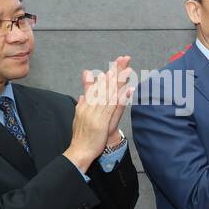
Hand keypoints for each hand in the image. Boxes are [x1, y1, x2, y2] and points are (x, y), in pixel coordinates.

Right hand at [65, 55, 131, 170]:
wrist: (79, 151)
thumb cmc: (82, 136)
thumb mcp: (80, 116)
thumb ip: (83, 104)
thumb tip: (83, 95)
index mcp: (87, 104)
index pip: (99, 85)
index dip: (109, 73)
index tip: (117, 63)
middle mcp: (91, 106)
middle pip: (105, 85)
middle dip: (115, 71)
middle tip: (124, 58)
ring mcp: (97, 113)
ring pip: (110, 93)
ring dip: (119, 81)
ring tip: (128, 69)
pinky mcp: (103, 122)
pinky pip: (113, 108)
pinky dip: (121, 98)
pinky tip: (128, 90)